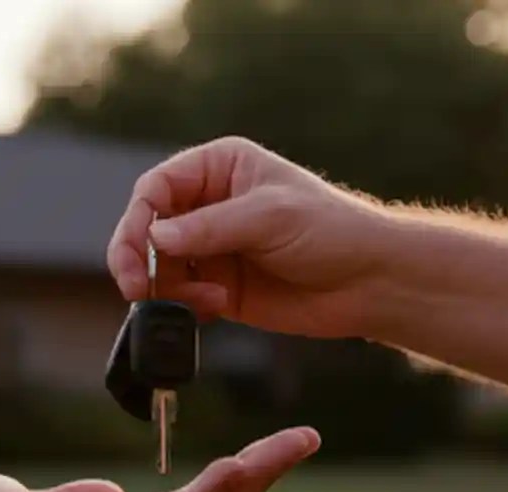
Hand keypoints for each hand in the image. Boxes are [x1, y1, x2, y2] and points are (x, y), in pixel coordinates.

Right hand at [107, 136, 389, 337]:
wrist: (370, 282)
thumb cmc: (331, 231)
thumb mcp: (270, 217)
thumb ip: (210, 227)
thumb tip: (155, 237)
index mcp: (219, 169)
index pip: (156, 188)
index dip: (139, 218)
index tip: (139, 251)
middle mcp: (208, 206)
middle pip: (146, 229)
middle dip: (137, 258)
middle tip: (136, 287)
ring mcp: (211, 249)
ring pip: (158, 268)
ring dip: (166, 287)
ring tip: (203, 300)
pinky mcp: (218, 288)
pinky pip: (180, 298)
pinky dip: (185, 306)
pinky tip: (215, 307)